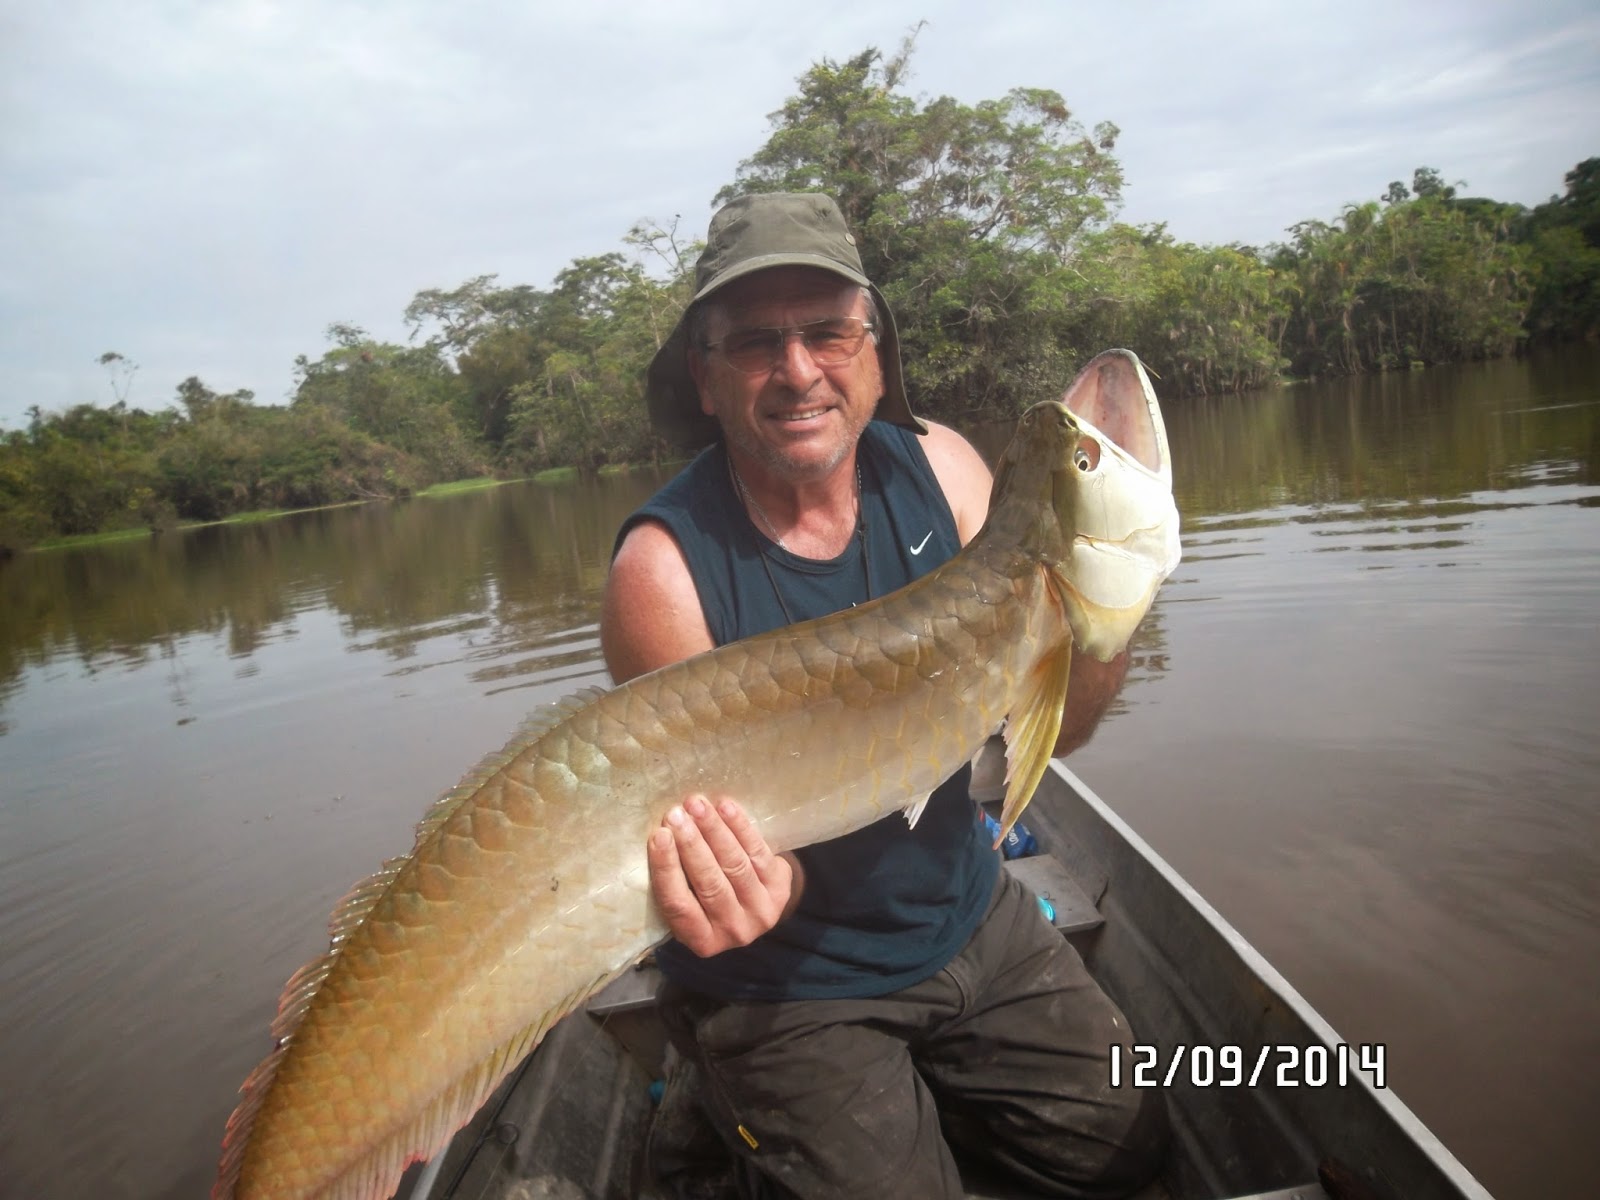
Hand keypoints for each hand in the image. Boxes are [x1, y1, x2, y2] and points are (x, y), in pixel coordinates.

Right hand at [647, 794, 800, 956]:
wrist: (757, 898)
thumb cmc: (707, 897)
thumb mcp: (689, 902)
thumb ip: (676, 881)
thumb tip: (659, 835)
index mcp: (701, 940)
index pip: (678, 905)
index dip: (667, 869)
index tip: (658, 835)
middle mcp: (733, 931)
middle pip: (709, 883)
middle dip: (691, 844)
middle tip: (674, 814)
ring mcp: (761, 912)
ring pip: (734, 865)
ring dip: (713, 830)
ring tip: (696, 805)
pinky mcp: (781, 888)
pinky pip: (758, 852)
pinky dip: (740, 827)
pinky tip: (725, 807)